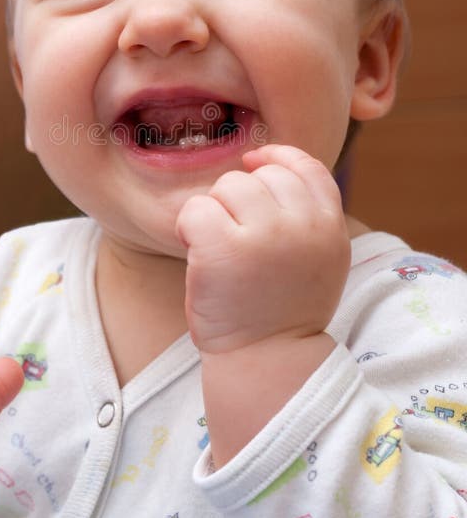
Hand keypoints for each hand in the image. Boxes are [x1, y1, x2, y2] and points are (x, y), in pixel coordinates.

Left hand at [176, 144, 350, 355]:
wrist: (266, 360)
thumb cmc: (283, 308)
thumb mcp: (318, 257)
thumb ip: (306, 214)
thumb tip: (266, 162)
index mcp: (330, 227)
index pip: (306, 167)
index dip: (277, 157)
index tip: (255, 162)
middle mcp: (303, 227)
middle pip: (259, 176)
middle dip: (239, 199)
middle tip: (237, 240)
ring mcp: (265, 236)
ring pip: (227, 186)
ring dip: (215, 213)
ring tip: (221, 251)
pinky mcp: (223, 249)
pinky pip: (195, 209)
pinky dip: (188, 227)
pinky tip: (197, 253)